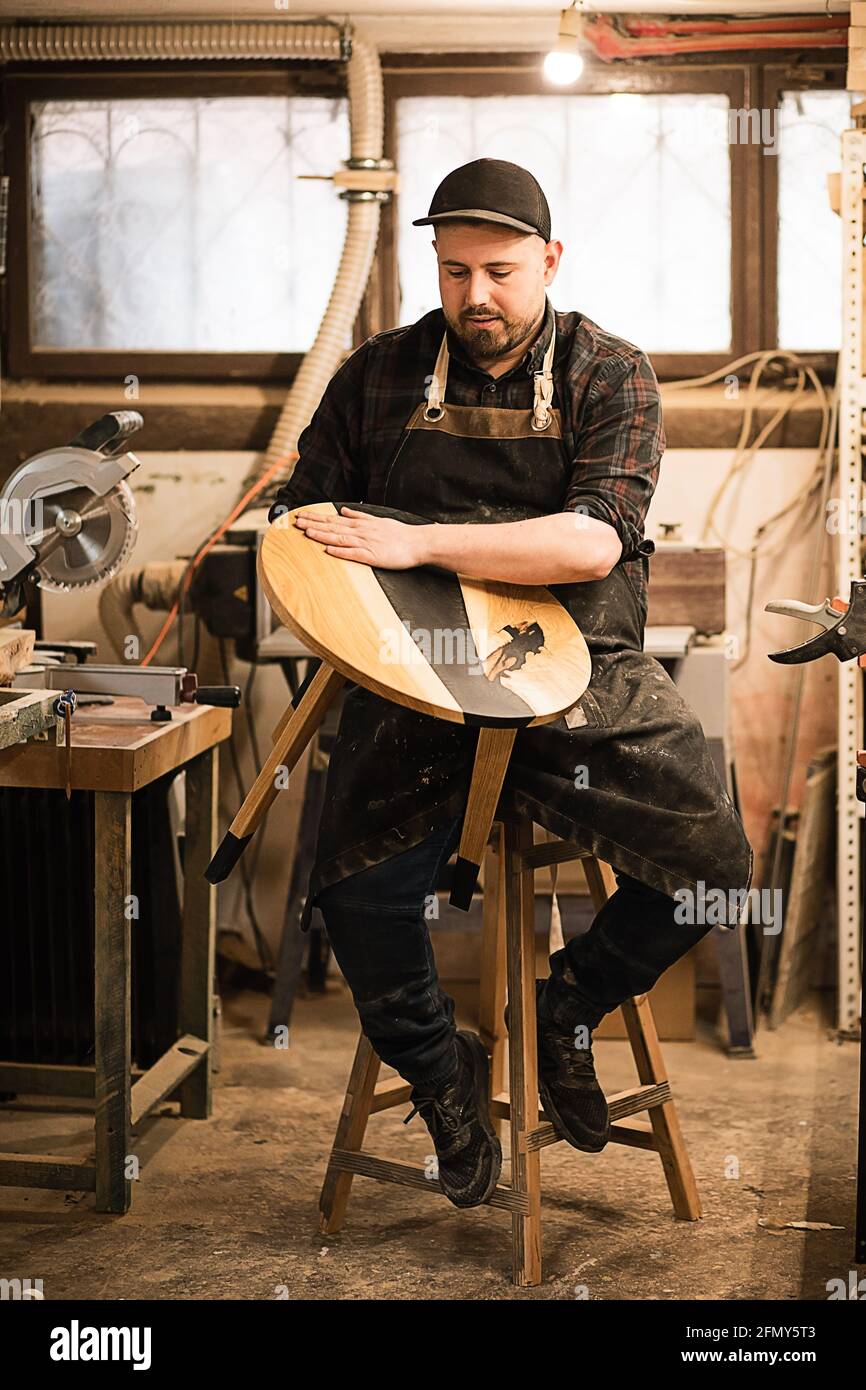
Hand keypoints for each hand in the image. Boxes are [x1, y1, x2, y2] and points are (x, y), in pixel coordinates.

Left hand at [294, 506, 430, 569]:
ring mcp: (366, 543)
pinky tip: (328, 550)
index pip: (333, 520)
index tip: (300, 515)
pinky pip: (354, 554)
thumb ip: (359, 516)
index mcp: (360, 524)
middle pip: (332, 527)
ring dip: (322, 535)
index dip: (315, 518)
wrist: (418, 542)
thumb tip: (344, 511)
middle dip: (312, 524)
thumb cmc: (400, 534)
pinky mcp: (373, 556)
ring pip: (339, 538)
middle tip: (295, 522)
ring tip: (306, 533)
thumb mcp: (378, 520)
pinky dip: (340, 551)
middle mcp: (360, 532)